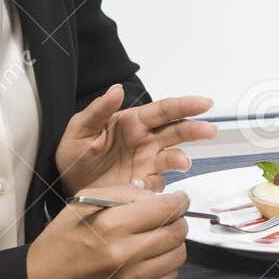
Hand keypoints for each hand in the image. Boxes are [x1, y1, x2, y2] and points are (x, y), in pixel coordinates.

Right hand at [26, 183, 189, 278]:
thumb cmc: (59, 242)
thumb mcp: (82, 203)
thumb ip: (123, 193)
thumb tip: (155, 195)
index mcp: (111, 225)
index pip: (166, 208)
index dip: (179, 200)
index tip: (178, 199)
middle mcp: (124, 253)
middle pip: (177, 232)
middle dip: (178, 219)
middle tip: (169, 216)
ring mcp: (130, 277)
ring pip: (178, 255)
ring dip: (174, 243)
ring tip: (158, 236)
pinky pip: (169, 276)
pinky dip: (166, 263)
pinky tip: (150, 256)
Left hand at [55, 85, 217, 195]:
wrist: (68, 189)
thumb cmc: (74, 157)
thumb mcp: (78, 131)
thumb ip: (98, 110)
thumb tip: (117, 89)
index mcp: (132, 122)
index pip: (164, 110)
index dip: (185, 105)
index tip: (204, 103)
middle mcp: (145, 141)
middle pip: (177, 131)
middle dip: (195, 129)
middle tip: (210, 130)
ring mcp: (147, 163)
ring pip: (173, 157)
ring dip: (181, 158)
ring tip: (183, 162)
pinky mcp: (144, 184)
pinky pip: (158, 184)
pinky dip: (156, 185)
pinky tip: (146, 186)